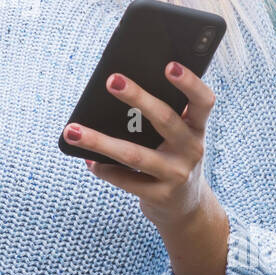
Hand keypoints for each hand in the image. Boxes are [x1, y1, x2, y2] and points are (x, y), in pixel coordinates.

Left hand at [62, 61, 223, 236]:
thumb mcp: (178, 138)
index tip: (170, 65)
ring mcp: (178, 174)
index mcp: (197, 128)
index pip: (203, 101)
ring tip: (72, 131)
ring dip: (99, 141)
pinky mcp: (161, 196)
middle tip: (111, 80)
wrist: (186, 209)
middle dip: (137, 98)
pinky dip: (104, 169)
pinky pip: (126, 180)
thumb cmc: (173, 159)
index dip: (190, 82)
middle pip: (165, 119)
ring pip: (135, 154)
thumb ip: (161, 117)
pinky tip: (88, 160)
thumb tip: (115, 91)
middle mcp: (193, 150)